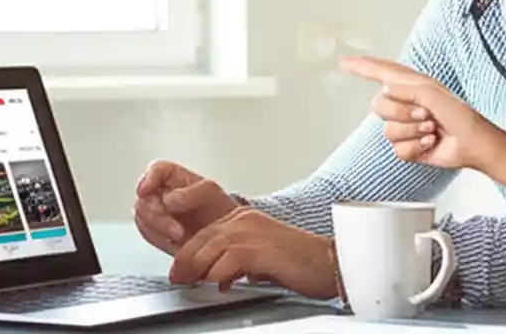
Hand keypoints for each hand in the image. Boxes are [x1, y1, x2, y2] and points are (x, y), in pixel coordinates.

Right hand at [134, 160, 237, 254]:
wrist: (223, 236)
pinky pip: (147, 233)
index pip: (156, 170)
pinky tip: (172, 242)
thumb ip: (190, 192)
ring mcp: (158, 212)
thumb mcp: (211, 193)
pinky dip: (158, 238)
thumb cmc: (218, 209)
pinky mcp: (156, 230)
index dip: (148, 178)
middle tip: (175, 228)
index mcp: (175, 177)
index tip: (145, 190)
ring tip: (179, 236)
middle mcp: (162, 193)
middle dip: (157, 215)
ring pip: (142, 216)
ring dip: (159, 228)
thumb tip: (167, 200)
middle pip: (145, 198)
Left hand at [167, 207, 337, 298]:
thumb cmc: (299, 263)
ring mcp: (251, 231)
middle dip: (186, 262)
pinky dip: (218, 276)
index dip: (188, 253)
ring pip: (210, 249)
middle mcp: (245, 220)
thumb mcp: (260, 257)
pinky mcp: (259, 248)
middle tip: (179, 279)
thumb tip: (217, 276)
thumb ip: (238, 260)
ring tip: (193, 284)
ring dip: (198, 269)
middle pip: (202, 238)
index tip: (179, 270)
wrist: (327, 262)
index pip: (206, 232)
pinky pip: (227, 261)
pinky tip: (221, 286)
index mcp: (244, 218)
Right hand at [340, 55, 503, 169]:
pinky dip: (415, 148)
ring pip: (387, 130)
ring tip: (431, 129)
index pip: (381, 72)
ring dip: (412, 131)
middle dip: (402, 113)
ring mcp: (405, 126)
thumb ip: (407, 88)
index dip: (362, 67)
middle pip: (378, 105)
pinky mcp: (408, 147)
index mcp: (410, 85)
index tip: (345, 63)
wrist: (472, 143)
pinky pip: (397, 149)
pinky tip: (430, 143)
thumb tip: (385, 89)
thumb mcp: (434, 94)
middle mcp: (405, 103)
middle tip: (425, 114)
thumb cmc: (461, 115)